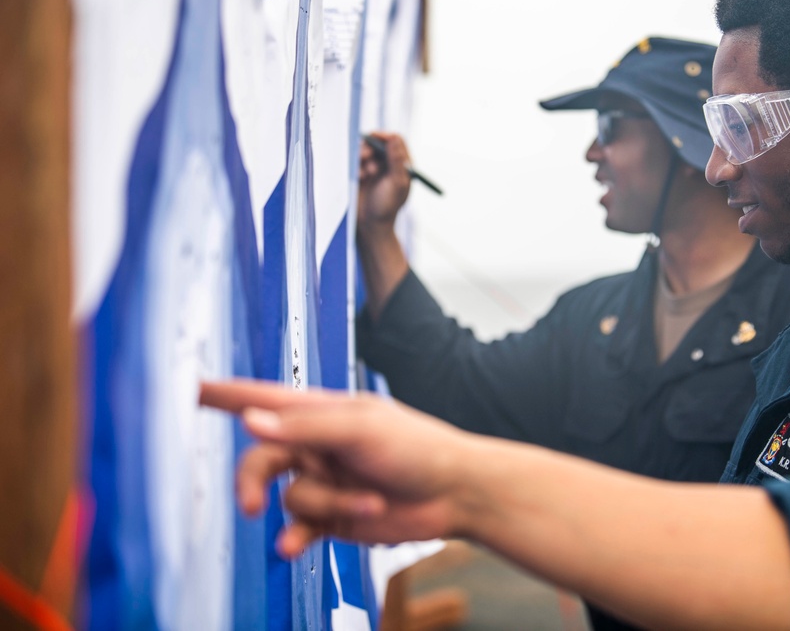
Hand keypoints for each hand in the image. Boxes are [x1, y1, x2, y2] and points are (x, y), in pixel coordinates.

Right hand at [200, 380, 472, 556]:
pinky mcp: (332, 517)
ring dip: (327, 505)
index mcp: (321, 412)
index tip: (189, 388)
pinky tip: (295, 546)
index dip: (224, 394)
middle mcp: (316, 445)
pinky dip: (298, 536)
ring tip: (368, 501)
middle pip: (260, 459)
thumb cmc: (417, 446)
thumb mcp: (360, 428)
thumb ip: (304, 427)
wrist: (454, 493)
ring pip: (289, 498)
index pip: (262, 399)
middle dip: (254, 481)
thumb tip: (251, 421)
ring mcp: (323, 481)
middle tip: (252, 503)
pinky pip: (298, 528)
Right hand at [357, 131, 411, 234]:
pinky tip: (360, 178)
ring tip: (365, 174)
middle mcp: (389, 164)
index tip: (374, 137)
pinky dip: (357, 166)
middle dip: (370, 147)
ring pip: (366, 150)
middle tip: (366, 156)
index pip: (396, 140)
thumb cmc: (387, 206)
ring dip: (363, 158)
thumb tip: (394, 137)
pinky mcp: (361, 174)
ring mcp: (374, 168)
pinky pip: (356, 161)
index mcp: (402, 164)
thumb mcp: (396, 183)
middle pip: (378, 142)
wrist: (370, 224)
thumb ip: (396, 160)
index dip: (385, 136)